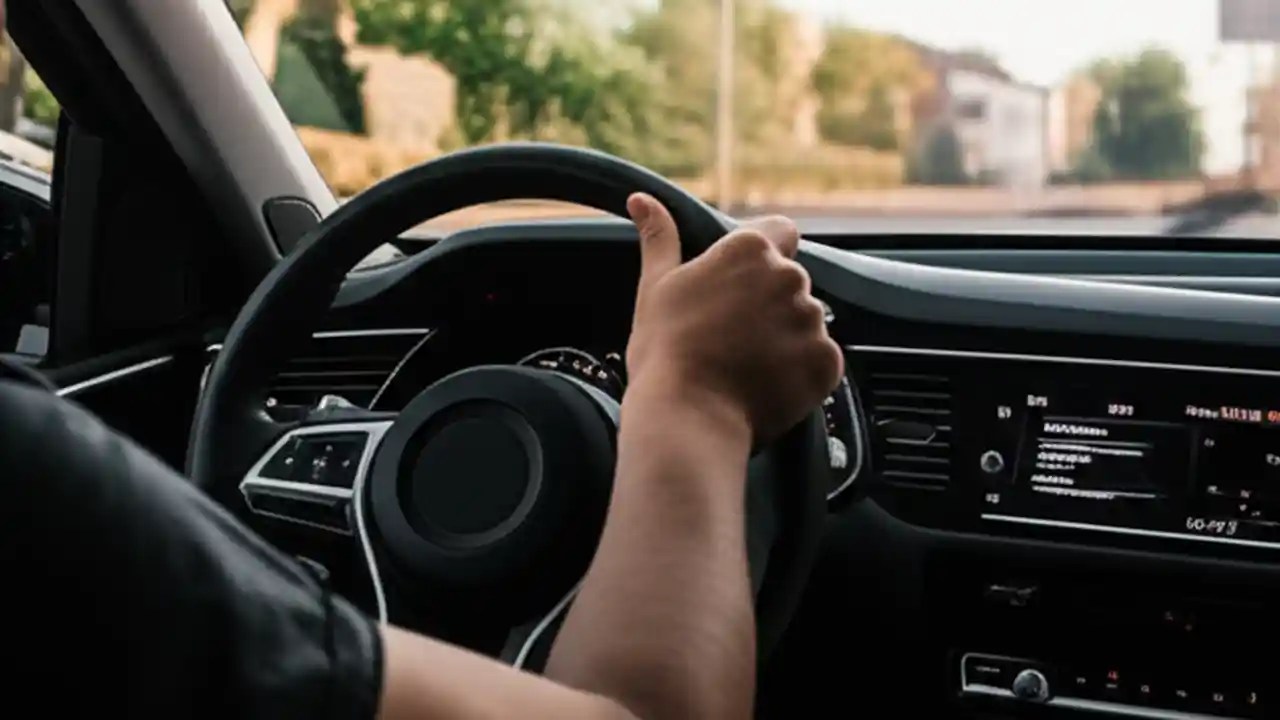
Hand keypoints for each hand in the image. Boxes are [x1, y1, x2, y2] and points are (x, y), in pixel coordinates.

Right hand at [623, 193, 843, 443]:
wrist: (686, 417)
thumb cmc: (665, 350)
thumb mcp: (656, 286)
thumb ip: (660, 237)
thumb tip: (642, 199)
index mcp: (750, 249)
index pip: (779, 233)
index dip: (760, 260)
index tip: (738, 287)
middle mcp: (789, 277)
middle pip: (790, 282)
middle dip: (770, 303)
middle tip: (732, 335)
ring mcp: (812, 321)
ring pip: (806, 322)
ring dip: (786, 338)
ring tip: (746, 365)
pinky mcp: (826, 363)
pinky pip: (819, 361)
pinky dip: (800, 372)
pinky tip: (765, 385)